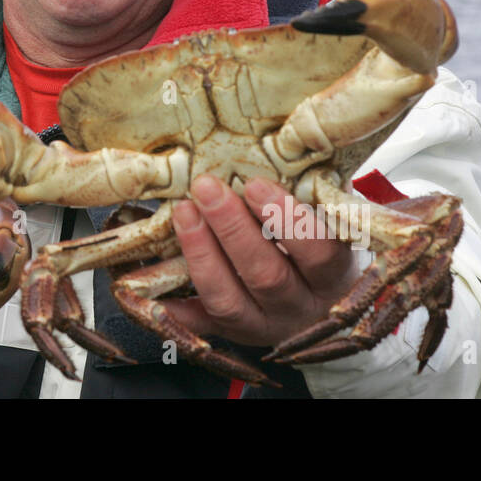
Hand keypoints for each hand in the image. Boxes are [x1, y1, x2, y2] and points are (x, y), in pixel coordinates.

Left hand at [164, 175, 359, 347]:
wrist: (315, 303)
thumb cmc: (319, 243)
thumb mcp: (327, 220)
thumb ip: (312, 193)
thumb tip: (286, 145)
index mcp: (333, 277)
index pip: (317, 252)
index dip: (286, 219)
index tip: (255, 183)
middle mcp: (300, 309)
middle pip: (267, 276)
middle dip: (232, 229)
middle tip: (206, 187)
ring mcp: (263, 326)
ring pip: (229, 301)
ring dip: (201, 253)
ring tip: (184, 211)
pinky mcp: (229, 334)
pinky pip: (197, 327)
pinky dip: (173, 307)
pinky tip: (147, 284)